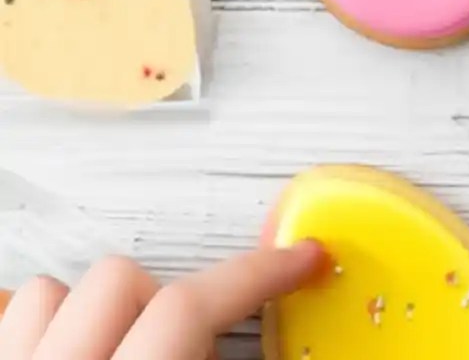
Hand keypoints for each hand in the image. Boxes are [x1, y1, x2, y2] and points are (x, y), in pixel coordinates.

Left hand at [0, 241, 323, 359]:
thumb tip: (272, 349)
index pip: (190, 307)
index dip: (256, 273)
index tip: (298, 260)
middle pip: (120, 280)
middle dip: (169, 303)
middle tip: (192, 344)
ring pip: (51, 290)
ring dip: (97, 311)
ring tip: (124, 348)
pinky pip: (10, 322)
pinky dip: (46, 330)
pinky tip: (76, 356)